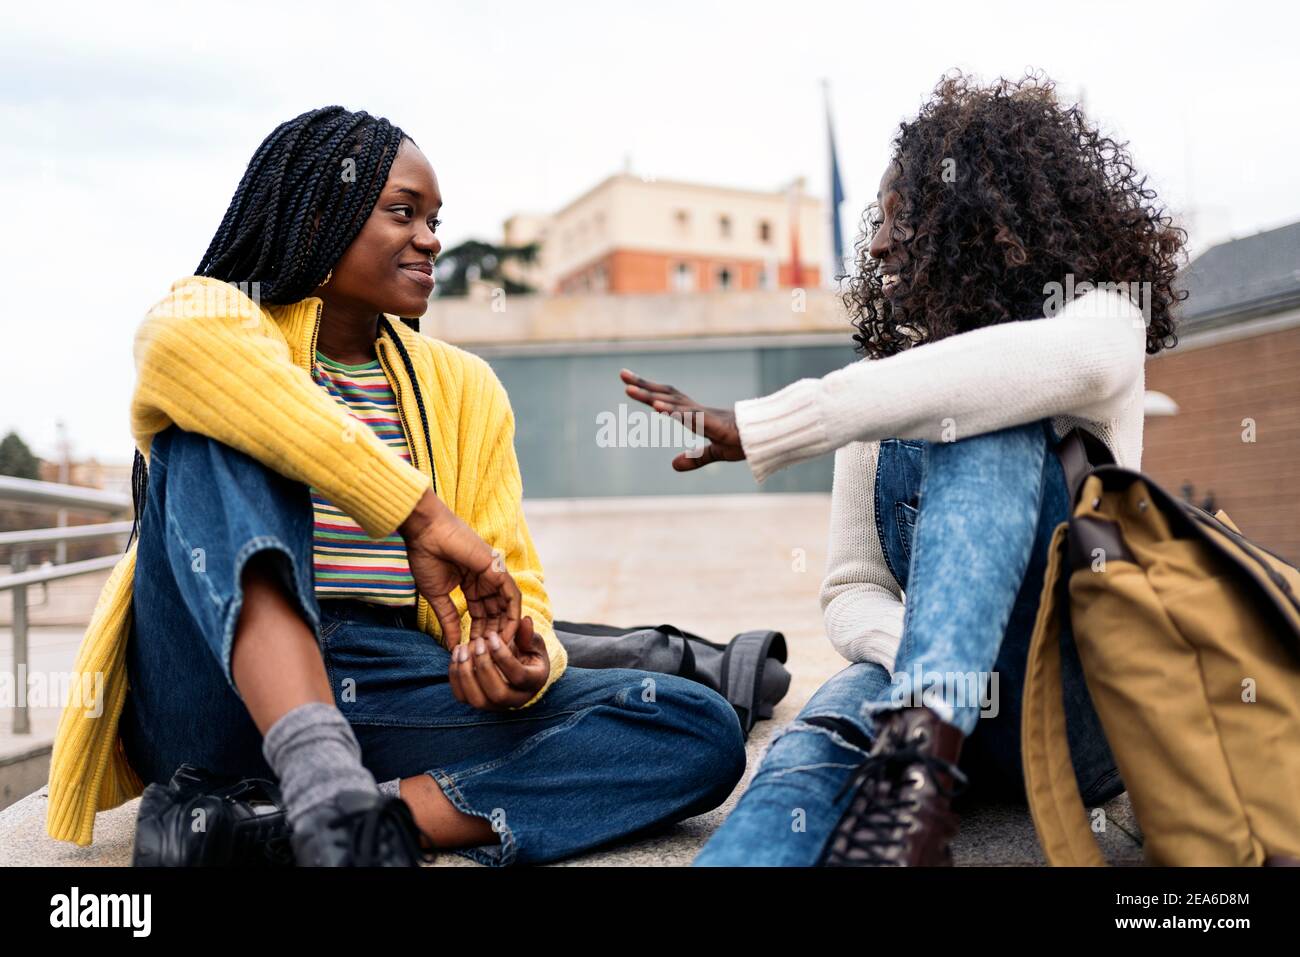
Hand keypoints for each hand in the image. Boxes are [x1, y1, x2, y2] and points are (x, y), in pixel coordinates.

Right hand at [399, 489, 520, 650]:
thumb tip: (452, 645)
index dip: (478, 634)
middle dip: (492, 637)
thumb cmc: (426, 557)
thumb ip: (448, 620)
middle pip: (496, 614)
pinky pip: (512, 598)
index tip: (473, 654)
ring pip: (507, 608)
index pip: (481, 615)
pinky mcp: (498, 570)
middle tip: (489, 659)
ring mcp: (494, 574)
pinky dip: (511, 617)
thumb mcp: (437, 596)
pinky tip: (505, 636)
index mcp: (472, 583)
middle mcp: (486, 580)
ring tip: (498, 652)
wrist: (425, 533)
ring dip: (504, 631)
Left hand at [449, 615, 550, 710]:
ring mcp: (496, 706)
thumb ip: (528, 634)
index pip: (519, 676)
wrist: (518, 667)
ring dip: (466, 674)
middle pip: (498, 694)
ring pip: (477, 700)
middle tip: (477, 643)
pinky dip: (455, 677)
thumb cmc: (527, 652)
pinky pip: (462, 697)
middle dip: (484, 667)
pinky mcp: (478, 703)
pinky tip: (456, 656)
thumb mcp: (533, 642)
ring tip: (462, 649)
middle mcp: (517, 700)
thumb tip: (526, 621)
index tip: (492, 636)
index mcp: (534, 682)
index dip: (503, 657)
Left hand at [620, 368, 745, 470]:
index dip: (648, 390)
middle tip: (621, 374)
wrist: (766, 437)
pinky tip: (658, 407)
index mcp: (694, 414)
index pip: (667, 398)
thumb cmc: (742, 440)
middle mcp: (695, 410)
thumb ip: (695, 459)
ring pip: (672, 403)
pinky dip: (673, 411)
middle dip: (643, 384)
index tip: (628, 383)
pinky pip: (689, 415)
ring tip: (629, 390)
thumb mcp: (715, 453)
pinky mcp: (712, 423)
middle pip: (665, 393)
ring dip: (651, 396)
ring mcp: (703, 415)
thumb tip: (673, 465)